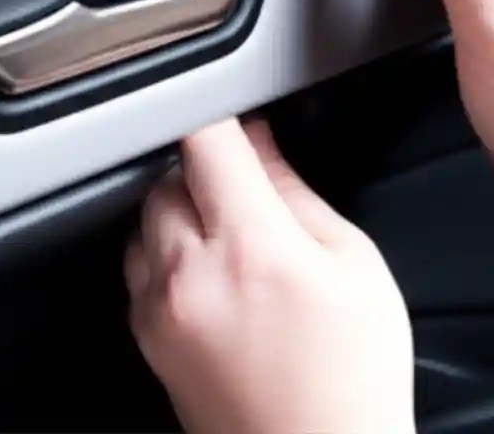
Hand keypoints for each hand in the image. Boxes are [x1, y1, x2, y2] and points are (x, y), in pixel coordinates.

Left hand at [125, 119, 414, 433]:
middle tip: (251, 186)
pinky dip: (164, 250)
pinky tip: (211, 271)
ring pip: (144, 217)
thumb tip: (263, 145)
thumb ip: (299, 195)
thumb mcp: (356, 269)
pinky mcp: (146, 338)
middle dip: (206, 166)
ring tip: (234, 235)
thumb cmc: (352, 380)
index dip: (224, 113)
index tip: (242, 115)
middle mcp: (191, 276)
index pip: (207, 139)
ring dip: (180, 207)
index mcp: (253, 249)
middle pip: (167, 175)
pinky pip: (136, 265)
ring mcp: (159, 310)